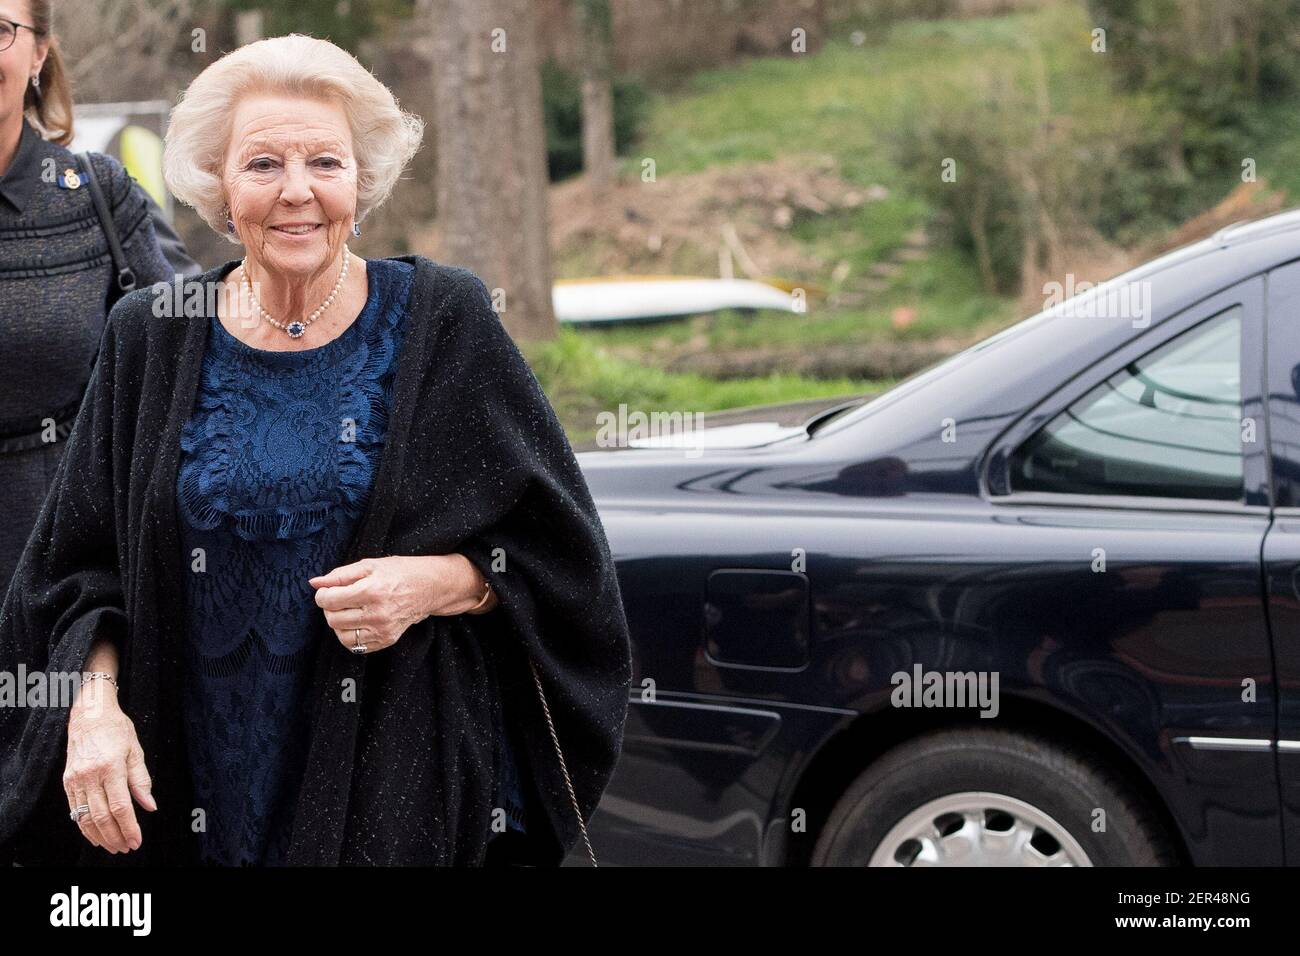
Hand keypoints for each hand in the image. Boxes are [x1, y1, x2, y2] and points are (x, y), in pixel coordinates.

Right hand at [63, 680, 156, 853]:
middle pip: (102, 816)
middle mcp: (90, 776)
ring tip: (114, 846)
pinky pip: (74, 810)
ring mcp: (76, 780)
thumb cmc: (116, 730)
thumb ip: (141, 781)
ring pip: (85, 817)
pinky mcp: (67, 782)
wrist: (89, 715)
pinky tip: (95, 836)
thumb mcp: (136, 751)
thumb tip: (149, 806)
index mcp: (111, 767)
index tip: (137, 840)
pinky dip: (84, 827)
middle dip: (115, 836)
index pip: (120, 807)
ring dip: (100, 836)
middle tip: (127, 847)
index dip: (129, 827)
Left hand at [308, 553, 491, 654]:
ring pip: (341, 635)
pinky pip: (356, 646)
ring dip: (338, 623)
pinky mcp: (387, 640)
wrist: (431, 587)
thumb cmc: (401, 572)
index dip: (322, 594)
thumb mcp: (370, 565)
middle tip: (339, 599)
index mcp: (372, 591)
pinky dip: (350, 635)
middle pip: (332, 619)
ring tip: (348, 611)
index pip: (329, 600)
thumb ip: (340, 574)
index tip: (328, 590)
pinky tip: (358, 621)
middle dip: (330, 608)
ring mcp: (383, 630)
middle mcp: (377, 614)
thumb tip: (314, 583)